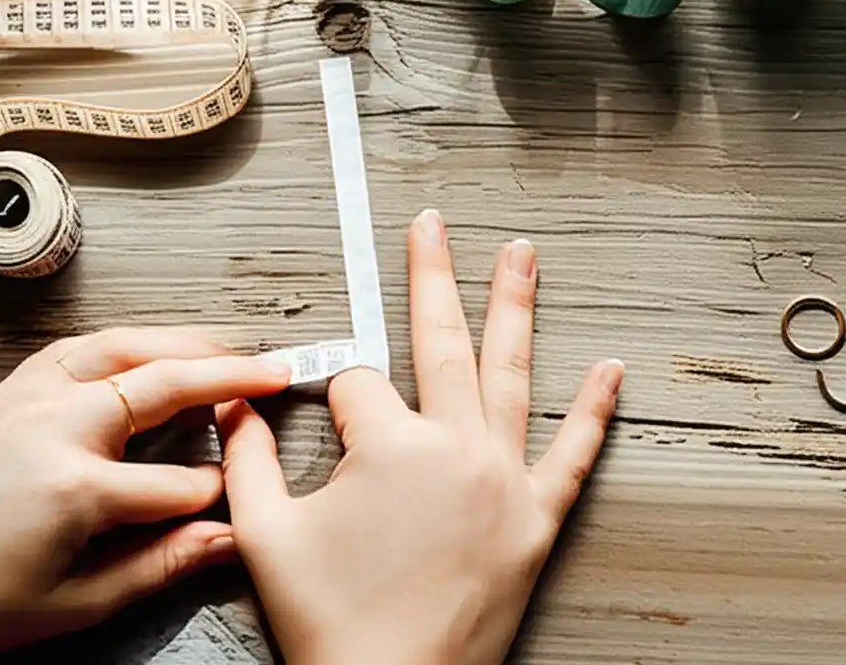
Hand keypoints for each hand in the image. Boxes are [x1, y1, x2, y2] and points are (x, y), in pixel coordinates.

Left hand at [0, 328, 289, 662]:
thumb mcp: (73, 604)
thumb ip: (159, 566)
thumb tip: (223, 538)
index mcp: (74, 489)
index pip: (180, 486)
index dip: (217, 500)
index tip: (238, 508)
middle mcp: (53, 427)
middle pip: (165, 384)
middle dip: (231, 376)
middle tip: (278, 368)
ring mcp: (26, 400)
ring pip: (124, 349)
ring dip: (183, 341)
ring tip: (229, 345)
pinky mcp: (6, 392)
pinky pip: (78, 348)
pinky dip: (126, 341)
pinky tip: (150, 347)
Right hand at [218, 209, 623, 664]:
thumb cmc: (331, 622)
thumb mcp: (265, 533)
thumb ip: (248, 457)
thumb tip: (236, 405)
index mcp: (388, 446)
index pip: (351, 382)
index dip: (326, 394)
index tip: (315, 414)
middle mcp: (455, 449)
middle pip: (438, 342)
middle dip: (431, 275)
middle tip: (431, 224)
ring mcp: (504, 482)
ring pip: (511, 376)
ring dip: (515, 308)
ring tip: (521, 255)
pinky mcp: (536, 523)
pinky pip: (575, 455)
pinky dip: (594, 411)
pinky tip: (609, 370)